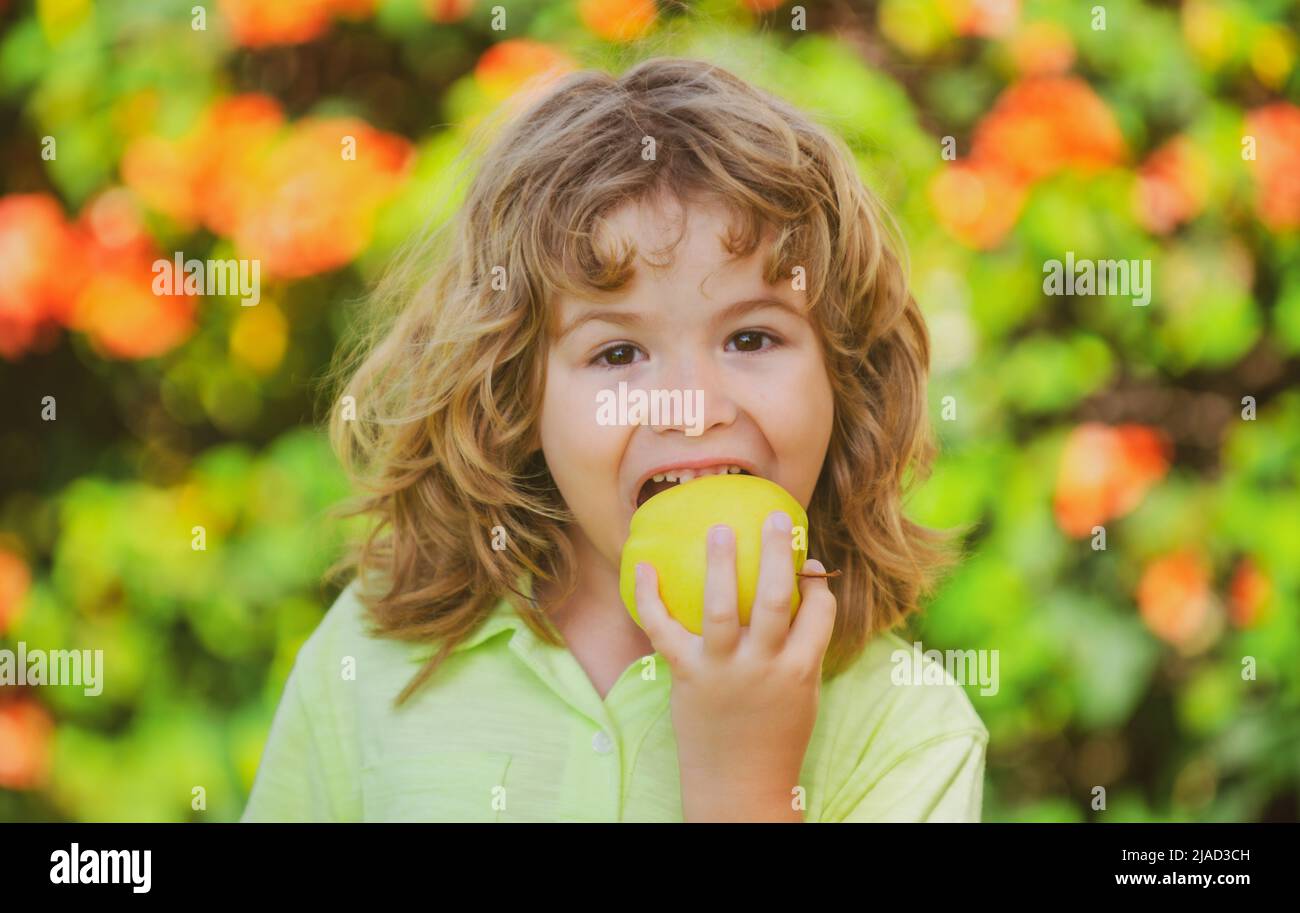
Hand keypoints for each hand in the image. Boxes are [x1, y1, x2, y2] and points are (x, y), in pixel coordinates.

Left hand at [632, 509, 837, 821]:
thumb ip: (803, 646)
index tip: (809, 562)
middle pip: (773, 600)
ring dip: (720, 565)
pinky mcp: (687, 677)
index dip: (816, 583)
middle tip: (772, 517)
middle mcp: (764, 666)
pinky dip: (650, 597)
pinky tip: (643, 566)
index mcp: (800, 670)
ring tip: (719, 529)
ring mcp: (723, 671)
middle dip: (775, 555)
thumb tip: (802, 591)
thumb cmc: (774, 737)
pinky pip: (664, 631)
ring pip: (721, 608)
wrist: (738, 788)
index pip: (819, 613)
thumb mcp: (802, 695)